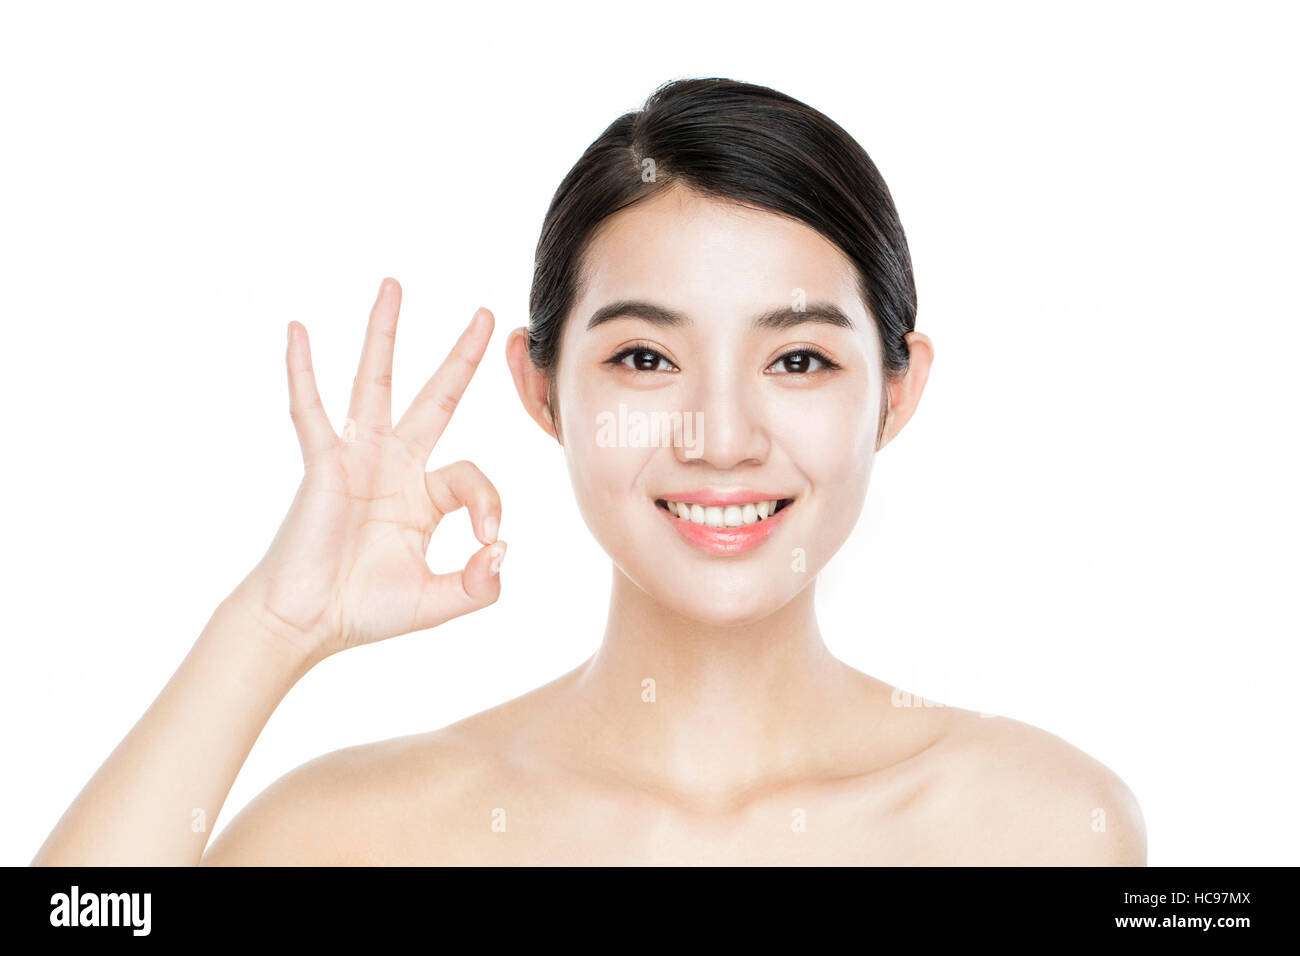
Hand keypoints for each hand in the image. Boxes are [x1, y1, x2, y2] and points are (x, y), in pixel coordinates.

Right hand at [230, 278, 504, 663]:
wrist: (306, 623)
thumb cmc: (365, 610)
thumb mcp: (439, 601)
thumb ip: (481, 584)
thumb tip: (504, 548)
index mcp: (423, 494)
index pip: (473, 474)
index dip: (489, 502)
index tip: (487, 539)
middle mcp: (393, 465)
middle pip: (435, 397)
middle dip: (459, 356)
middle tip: (484, 314)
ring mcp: (356, 458)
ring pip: (375, 382)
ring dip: (385, 334)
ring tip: (394, 286)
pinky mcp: (320, 463)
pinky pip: (309, 409)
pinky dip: (302, 370)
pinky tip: (296, 329)